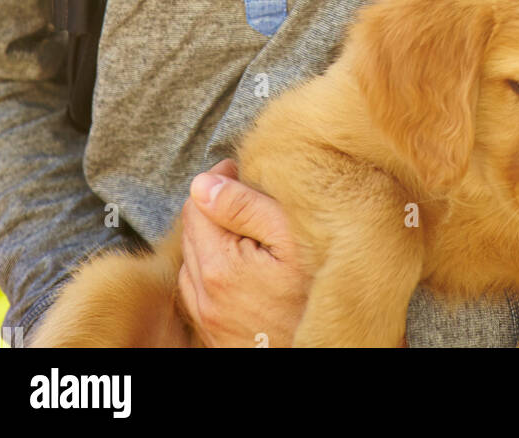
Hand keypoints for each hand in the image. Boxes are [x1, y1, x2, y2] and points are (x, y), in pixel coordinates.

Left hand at [177, 159, 310, 347]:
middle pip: (191, 232)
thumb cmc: (316, 287)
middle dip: (215, 210)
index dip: (218, 182)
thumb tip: (203, 184)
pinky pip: (199, 291)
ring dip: (212, 241)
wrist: (326, 345)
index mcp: (219, 266)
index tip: (240, 173)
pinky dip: (212, 271)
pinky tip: (243, 266)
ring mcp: (207, 319)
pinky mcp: (214, 335)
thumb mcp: (289, 235)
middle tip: (250, 203)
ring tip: (248, 235)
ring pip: (192, 262)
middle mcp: (205, 297)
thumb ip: (244, 206)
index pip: (195, 206)